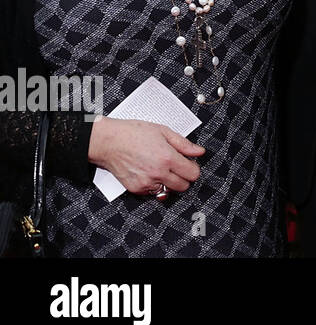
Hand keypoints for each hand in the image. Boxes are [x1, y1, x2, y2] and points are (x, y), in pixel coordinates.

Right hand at [88, 117, 203, 195]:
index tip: (190, 165)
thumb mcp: (163, 132)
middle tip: (178, 168)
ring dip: (169, 184)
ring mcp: (146, 183)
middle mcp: (158, 173)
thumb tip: (199, 151)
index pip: (193, 174)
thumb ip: (184, 144)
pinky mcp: (135, 189)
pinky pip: (152, 192)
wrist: (108, 142)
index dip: (194, 169)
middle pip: (183, 186)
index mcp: (167, 158)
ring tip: (162, 170)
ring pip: (168, 192)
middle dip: (184, 178)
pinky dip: (154, 185)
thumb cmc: (133, 133)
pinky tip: (149, 173)